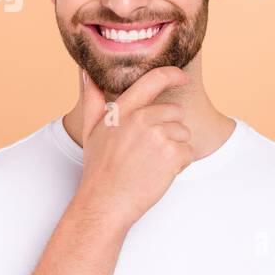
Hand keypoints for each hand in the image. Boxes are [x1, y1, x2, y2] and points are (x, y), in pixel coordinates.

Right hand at [74, 65, 197, 231]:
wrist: (105, 202)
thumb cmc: (99, 169)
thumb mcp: (91, 130)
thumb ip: (91, 99)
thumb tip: (85, 73)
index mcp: (124, 110)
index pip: (154, 79)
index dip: (173, 74)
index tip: (182, 77)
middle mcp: (141, 118)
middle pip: (176, 112)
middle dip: (171, 130)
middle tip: (150, 152)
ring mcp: (158, 135)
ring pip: (184, 133)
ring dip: (176, 149)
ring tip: (153, 163)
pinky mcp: (171, 154)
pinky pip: (189, 152)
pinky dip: (180, 165)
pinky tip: (160, 173)